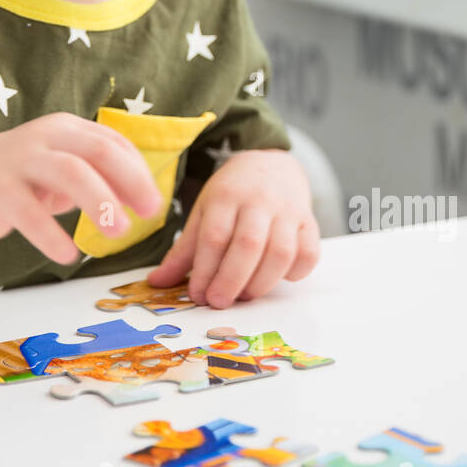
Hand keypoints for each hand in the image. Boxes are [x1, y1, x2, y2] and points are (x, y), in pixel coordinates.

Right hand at [0, 113, 162, 264]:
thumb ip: (101, 178)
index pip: (113, 144)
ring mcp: (21, 160)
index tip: (152, 204)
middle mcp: (46, 137)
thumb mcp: (65, 169)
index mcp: (67, 128)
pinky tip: (68, 255)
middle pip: (97, 151)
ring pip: (69, 172)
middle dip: (128, 182)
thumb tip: (146, 200)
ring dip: (100, 202)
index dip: (138, 173)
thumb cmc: (26, 177)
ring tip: (118, 233)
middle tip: (147, 215)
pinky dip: (52, 235)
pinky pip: (30, 212)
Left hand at [147, 149, 319, 307]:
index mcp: (226, 195)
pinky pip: (309, 252)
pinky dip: (296, 271)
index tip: (198, 295)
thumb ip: (184, 250)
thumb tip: (157, 282)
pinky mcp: (310, 221)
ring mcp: (288, 210)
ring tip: (245, 295)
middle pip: (248, 245)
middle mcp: (259, 200)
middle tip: (218, 302)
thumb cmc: (232, 194)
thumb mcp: (204, 211)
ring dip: (261, 282)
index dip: (206, 271)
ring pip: (280, 252)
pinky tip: (278, 278)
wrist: (270, 164)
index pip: (215, 236)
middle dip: (231, 281)